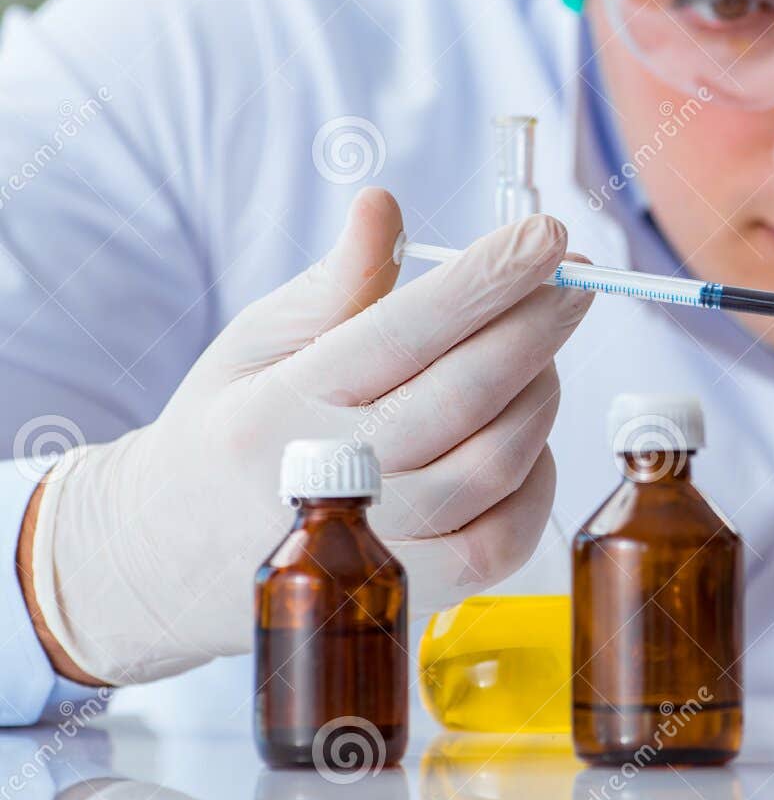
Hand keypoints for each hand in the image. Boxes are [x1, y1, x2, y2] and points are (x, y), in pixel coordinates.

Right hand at [25, 188, 590, 685]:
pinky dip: (538, 477)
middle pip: (466, 395)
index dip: (486, 280)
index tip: (547, 235)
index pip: (405, 330)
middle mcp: (330, 482)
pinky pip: (506, 536)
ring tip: (541, 349)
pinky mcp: (411, 594)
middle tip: (577, 276)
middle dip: (538, 324)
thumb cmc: (228, 431)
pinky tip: (529, 432)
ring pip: (496, 461)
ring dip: (540, 392)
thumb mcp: (253, 344)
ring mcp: (375, 548)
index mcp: (283, 406)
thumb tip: (385, 204)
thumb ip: (333, 284)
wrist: (169, 560)